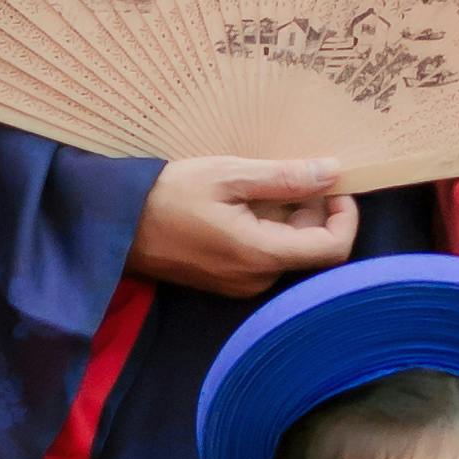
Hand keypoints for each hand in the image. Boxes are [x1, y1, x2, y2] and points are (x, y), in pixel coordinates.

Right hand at [131, 158, 357, 295]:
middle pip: (311, 249)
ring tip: (259, 185)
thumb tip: (333, 173)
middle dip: (312, 210)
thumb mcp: (228, 175)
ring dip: (288, 218)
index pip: (333, 249)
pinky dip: (267, 229)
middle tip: (289, 173)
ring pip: (288, 251)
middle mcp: (257, 280)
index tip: (332, 183)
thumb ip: (284, 178)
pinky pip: (264, 257)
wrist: (114, 226)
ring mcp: (240, 285)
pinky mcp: (225, 282)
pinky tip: (242, 203)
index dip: (344, 215)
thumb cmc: (168, 195)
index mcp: (261, 256)